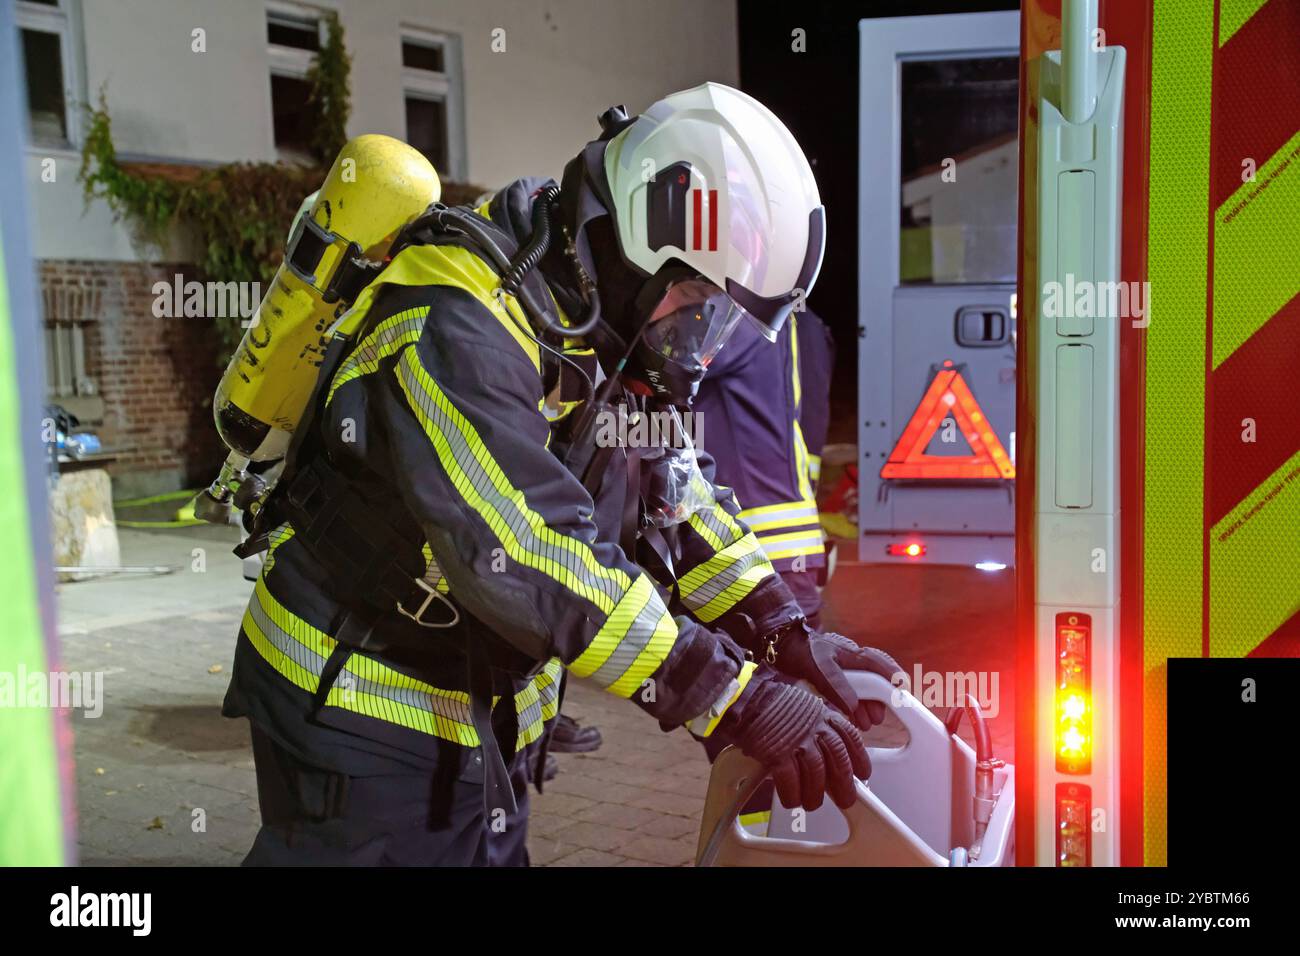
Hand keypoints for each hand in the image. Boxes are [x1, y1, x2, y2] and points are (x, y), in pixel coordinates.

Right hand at [716, 670, 869, 810]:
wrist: (740, 695)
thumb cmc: (764, 698)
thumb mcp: (799, 702)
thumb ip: (814, 721)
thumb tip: (821, 744)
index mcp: (821, 712)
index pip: (850, 737)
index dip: (859, 758)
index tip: (862, 774)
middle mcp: (813, 726)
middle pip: (837, 760)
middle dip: (843, 784)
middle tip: (845, 800)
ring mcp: (796, 740)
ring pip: (816, 775)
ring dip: (815, 794)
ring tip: (811, 803)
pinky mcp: (777, 753)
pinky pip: (789, 781)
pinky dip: (792, 795)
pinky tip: (791, 800)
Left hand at [763, 619, 902, 731]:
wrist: (781, 647)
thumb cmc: (801, 651)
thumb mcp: (818, 667)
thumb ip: (836, 685)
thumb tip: (853, 705)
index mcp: (853, 654)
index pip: (880, 664)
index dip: (894, 677)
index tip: (903, 691)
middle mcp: (852, 662)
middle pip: (874, 681)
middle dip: (878, 701)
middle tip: (877, 718)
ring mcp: (843, 670)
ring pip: (862, 690)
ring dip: (865, 706)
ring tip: (865, 723)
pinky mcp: (833, 679)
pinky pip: (849, 694)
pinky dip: (853, 707)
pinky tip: (852, 719)